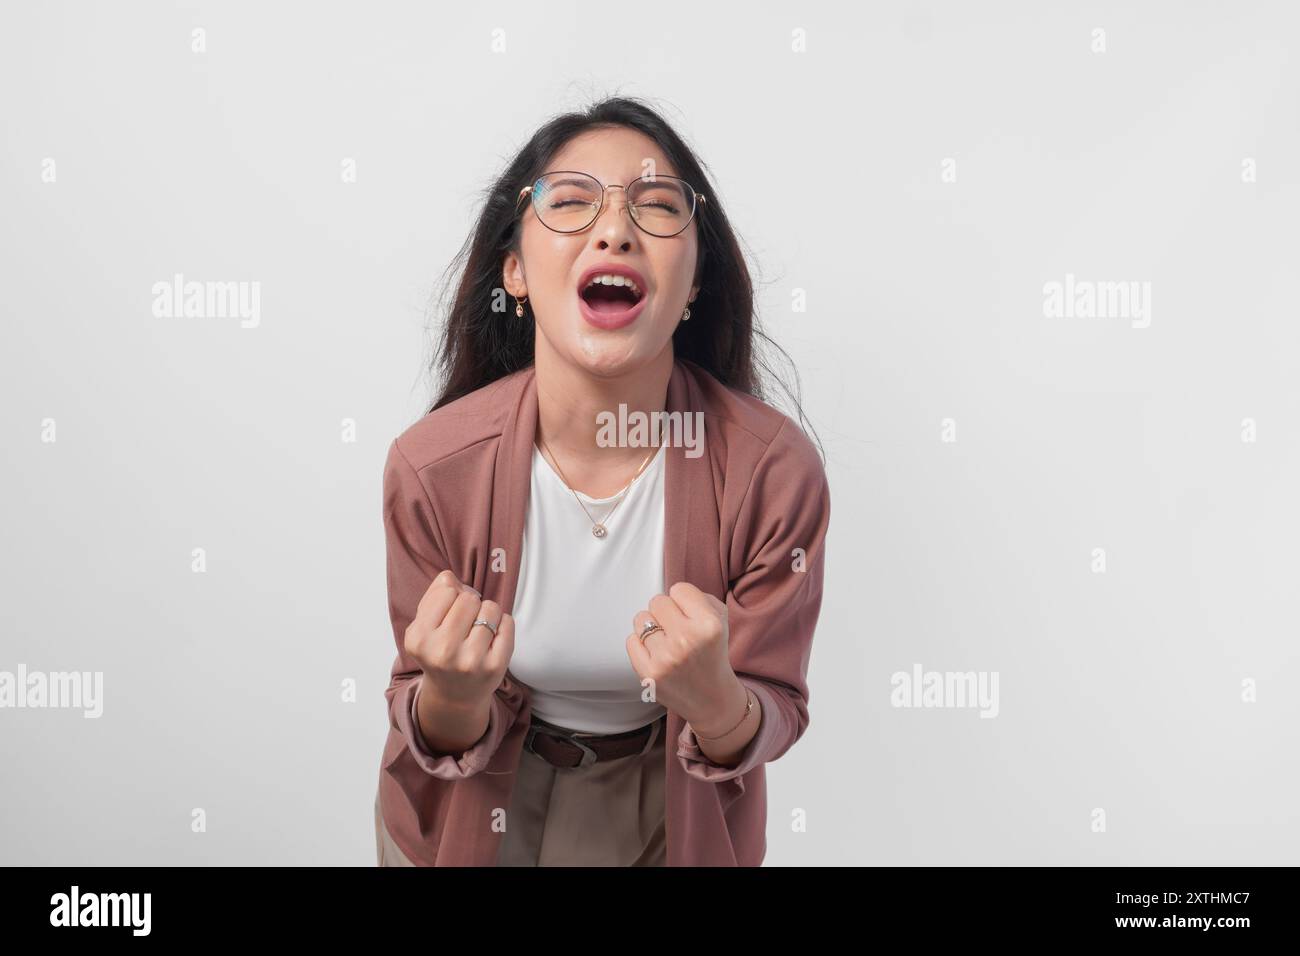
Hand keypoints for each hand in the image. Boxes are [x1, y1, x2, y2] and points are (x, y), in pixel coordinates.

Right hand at [404, 569, 514, 713]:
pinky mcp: (495, 667)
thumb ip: (434, 595)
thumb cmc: (440, 651)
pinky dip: (503, 624)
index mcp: (419, 638)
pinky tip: (492, 638)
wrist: (455, 695)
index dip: (453, 595)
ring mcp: (470, 661)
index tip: (450, 612)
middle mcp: (442, 652)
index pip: (447, 590)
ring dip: (487, 613)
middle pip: (470, 598)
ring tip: (478, 631)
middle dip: (471, 604)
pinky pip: (507, 622)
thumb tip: (450, 577)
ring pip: (491, 608)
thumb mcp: (425, 626)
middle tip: (466, 623)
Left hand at [626, 582, 744, 735]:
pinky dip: (641, 645)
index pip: (679, 589)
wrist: (712, 700)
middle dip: (666, 613)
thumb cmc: (713, 655)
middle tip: (676, 629)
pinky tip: (656, 654)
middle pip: (658, 601)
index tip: (689, 615)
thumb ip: (700, 598)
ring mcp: (665, 658)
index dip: (684, 601)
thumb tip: (673, 592)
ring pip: (641, 619)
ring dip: (651, 628)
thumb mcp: (721, 621)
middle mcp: (687, 640)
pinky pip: (631, 641)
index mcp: (709, 625)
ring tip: (666, 642)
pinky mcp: (648, 674)